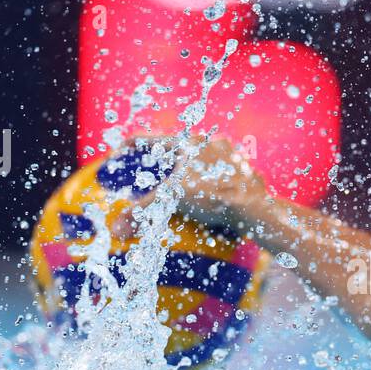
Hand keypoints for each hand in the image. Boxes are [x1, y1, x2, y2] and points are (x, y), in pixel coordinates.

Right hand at [108, 135, 267, 236]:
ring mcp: (229, 154)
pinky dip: (207, 179)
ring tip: (177, 186)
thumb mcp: (171, 201)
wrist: (254, 207)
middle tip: (148, 177)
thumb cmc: (212, 197)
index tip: (117, 158)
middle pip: (174, 148)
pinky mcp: (243, 169)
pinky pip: (219, 170)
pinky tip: (205, 194)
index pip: (147, 139)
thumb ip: (142, 212)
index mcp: (187, 142)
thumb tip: (116, 230)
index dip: (127, 148)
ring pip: (198, 158)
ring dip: (186, 170)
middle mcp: (209, 141)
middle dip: (159, 162)